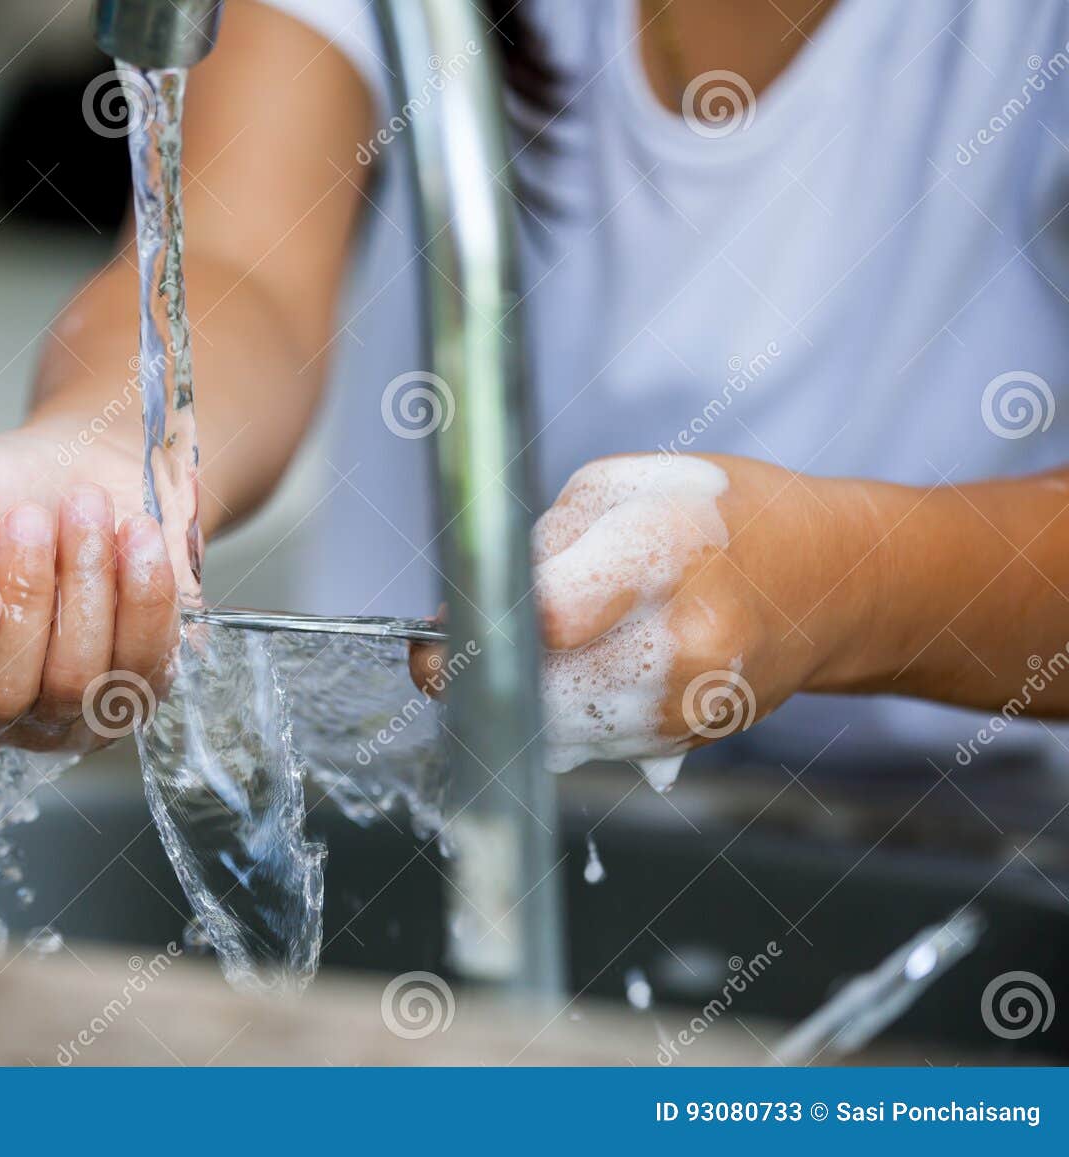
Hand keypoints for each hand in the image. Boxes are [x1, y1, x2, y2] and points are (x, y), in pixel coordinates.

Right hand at [0, 417, 179, 752]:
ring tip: (85, 506)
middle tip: (30, 517)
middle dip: (25, 597)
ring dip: (84, 580)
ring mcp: (64, 711)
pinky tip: (136, 536)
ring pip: (74, 683)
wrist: (92, 467)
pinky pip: (143, 665)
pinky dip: (144, 592)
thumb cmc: (8, 490)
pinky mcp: (135, 692)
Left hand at [412, 453, 872, 785]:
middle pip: (538, 690)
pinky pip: (586, 744)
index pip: (547, 615)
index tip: (434, 632)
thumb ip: (540, 547)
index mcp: (669, 550)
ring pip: (553, 729)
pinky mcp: (687, 743)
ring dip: (515, 700)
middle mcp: (687, 641)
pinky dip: (558, 717)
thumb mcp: (626, 487)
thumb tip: (462, 612)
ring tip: (516, 657)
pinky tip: (570, 678)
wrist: (829, 581)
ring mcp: (690, 703)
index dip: (475, 629)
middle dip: (478, 676)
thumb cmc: (721, 514)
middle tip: (441, 656)